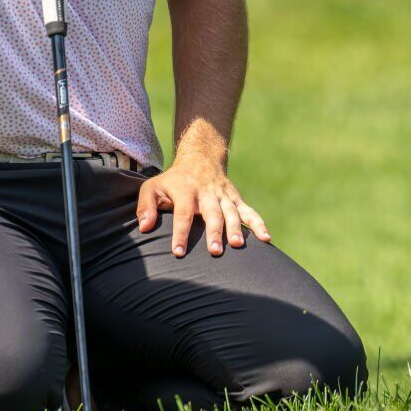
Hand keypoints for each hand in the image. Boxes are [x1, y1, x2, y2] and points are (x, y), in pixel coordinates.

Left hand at [135, 150, 271, 257]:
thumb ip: (146, 206)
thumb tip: (144, 227)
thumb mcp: (153, 187)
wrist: (200, 158)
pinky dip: (258, 224)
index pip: (183, 214)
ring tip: (237, 246)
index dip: (181, 233)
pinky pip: (249, 212)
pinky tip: (266, 239)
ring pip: (231, 213)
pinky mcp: (236, 199)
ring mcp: (224, 196)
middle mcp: (207, 193)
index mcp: (186, 190)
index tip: (178, 252)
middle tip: (214, 252)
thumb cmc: (173, 180)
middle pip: (212, 214)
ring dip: (235, 229)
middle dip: (214, 232)